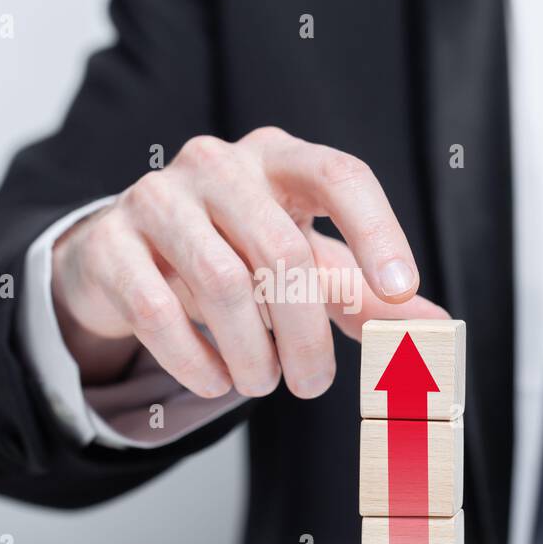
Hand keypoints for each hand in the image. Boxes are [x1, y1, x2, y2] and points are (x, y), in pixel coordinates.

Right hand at [51, 126, 448, 398]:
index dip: (377, 230)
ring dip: (251, 353)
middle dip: (306, 334)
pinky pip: (156, 309)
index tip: (401, 289)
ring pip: (221, 284)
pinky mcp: (108, 243)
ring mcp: (155, 197)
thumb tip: (434, 324)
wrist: (123, 255)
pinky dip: (194, 360)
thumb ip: (362, 292)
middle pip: (282, 250)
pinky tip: (213, 380)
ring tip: (261, 382)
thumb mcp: (301, 264)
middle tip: (312, 385)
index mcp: (277, 159)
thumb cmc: (231, 252)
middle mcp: (217, 164)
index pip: (340, 175)